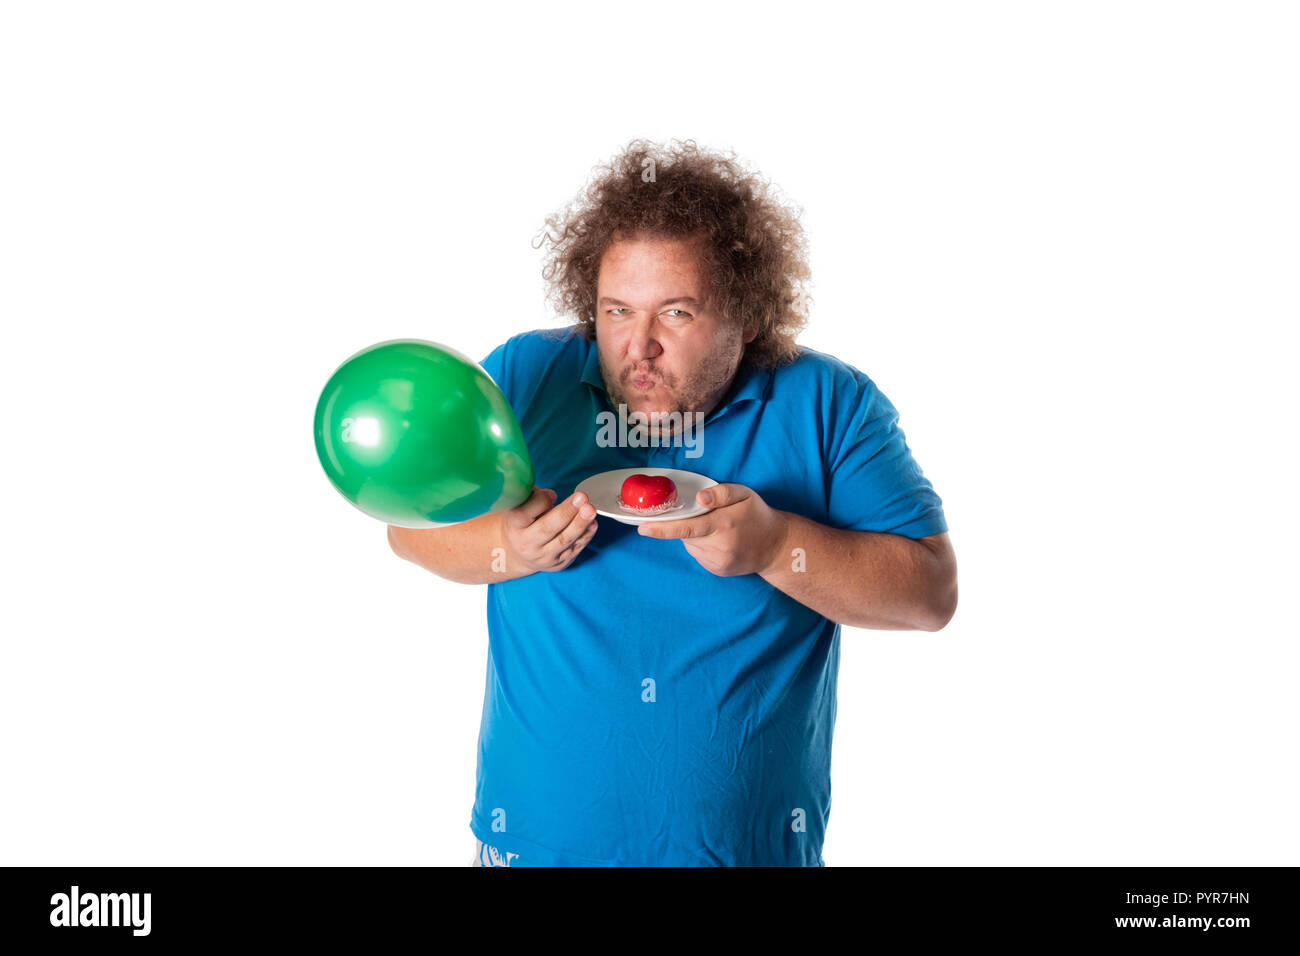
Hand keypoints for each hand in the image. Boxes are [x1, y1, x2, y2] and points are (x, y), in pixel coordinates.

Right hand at [502, 486, 597, 573]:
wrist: (517, 554)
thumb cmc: (521, 523)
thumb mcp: (517, 507)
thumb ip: (531, 498)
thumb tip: (551, 495)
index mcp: (513, 526)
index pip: (524, 513)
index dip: (540, 501)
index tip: (553, 494)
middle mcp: (527, 544)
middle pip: (548, 528)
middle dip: (566, 512)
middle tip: (581, 497)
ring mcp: (543, 556)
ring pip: (564, 540)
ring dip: (580, 524)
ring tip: (591, 509)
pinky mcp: (558, 564)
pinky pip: (575, 548)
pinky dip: (586, 535)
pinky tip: (592, 523)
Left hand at [638, 483, 788, 576]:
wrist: (776, 546)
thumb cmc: (758, 515)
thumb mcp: (745, 494)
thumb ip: (721, 493)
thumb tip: (699, 498)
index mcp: (724, 524)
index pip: (687, 527)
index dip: (662, 528)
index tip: (642, 528)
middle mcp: (720, 546)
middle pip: (687, 535)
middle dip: (690, 524)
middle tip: (712, 519)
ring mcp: (718, 562)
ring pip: (691, 546)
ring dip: (698, 536)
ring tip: (721, 531)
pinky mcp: (717, 571)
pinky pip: (699, 555)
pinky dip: (704, 547)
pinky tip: (722, 542)